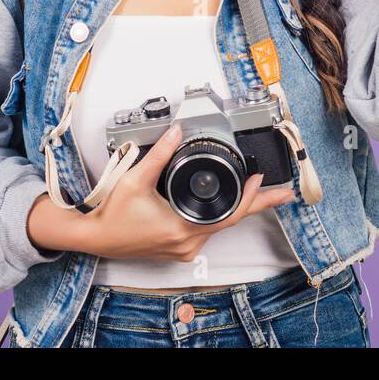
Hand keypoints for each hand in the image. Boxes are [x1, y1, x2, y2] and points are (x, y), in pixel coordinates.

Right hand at [82, 121, 296, 260]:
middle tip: (283, 193)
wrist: (95, 238)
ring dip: (239, 209)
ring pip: (220, 226)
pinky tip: (229, 205)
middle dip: (258, 204)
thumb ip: (158, 154)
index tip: (265, 181)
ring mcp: (183, 247)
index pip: (229, 214)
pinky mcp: (178, 246)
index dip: (251, 197)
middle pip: (232, 221)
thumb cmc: (113, 216)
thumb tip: (175, 132)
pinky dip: (221, 215)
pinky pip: (208, 230)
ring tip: (258, 193)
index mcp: (182, 228)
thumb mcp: (136, 180)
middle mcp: (187, 243)